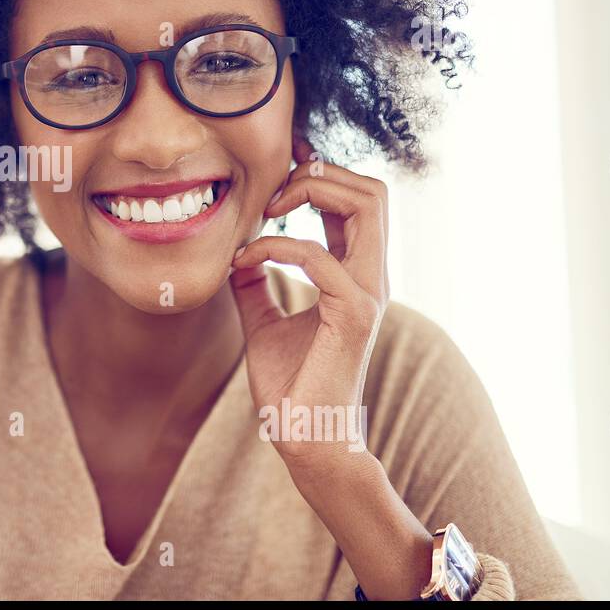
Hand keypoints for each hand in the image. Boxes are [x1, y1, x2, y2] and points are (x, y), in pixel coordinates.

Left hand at [228, 133, 390, 469]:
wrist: (304, 437)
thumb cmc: (290, 385)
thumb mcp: (262, 320)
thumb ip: (255, 282)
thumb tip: (236, 253)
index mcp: (355, 274)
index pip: (356, 200)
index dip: (318, 174)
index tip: (271, 179)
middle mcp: (370, 276)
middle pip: (373, 189)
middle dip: (318, 173)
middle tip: (269, 196)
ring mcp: (368, 292)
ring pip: (367, 204)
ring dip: (310, 192)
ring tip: (265, 214)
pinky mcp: (355, 313)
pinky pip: (322, 255)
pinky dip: (278, 245)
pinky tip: (246, 260)